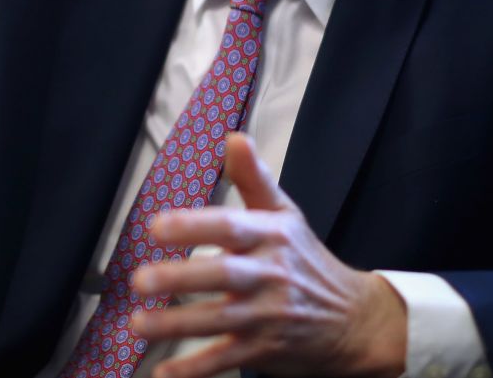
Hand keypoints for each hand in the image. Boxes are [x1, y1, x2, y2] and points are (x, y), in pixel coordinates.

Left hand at [131, 133, 407, 377]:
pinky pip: (226, 360)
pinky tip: (163, 373)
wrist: (355, 319)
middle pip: (224, 274)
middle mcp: (270, 274)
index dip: (194, 224)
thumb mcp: (286, 215)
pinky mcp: (265, 350)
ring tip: (137, 324)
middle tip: (140, 280)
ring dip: (176, 325)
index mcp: (272, 236)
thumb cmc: (307, 262)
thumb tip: (233, 137)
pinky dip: (195, 368)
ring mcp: (268, 315)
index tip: (156, 226)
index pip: (231, 225)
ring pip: (219, 319)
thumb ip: (255, 178)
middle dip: (181, 278)